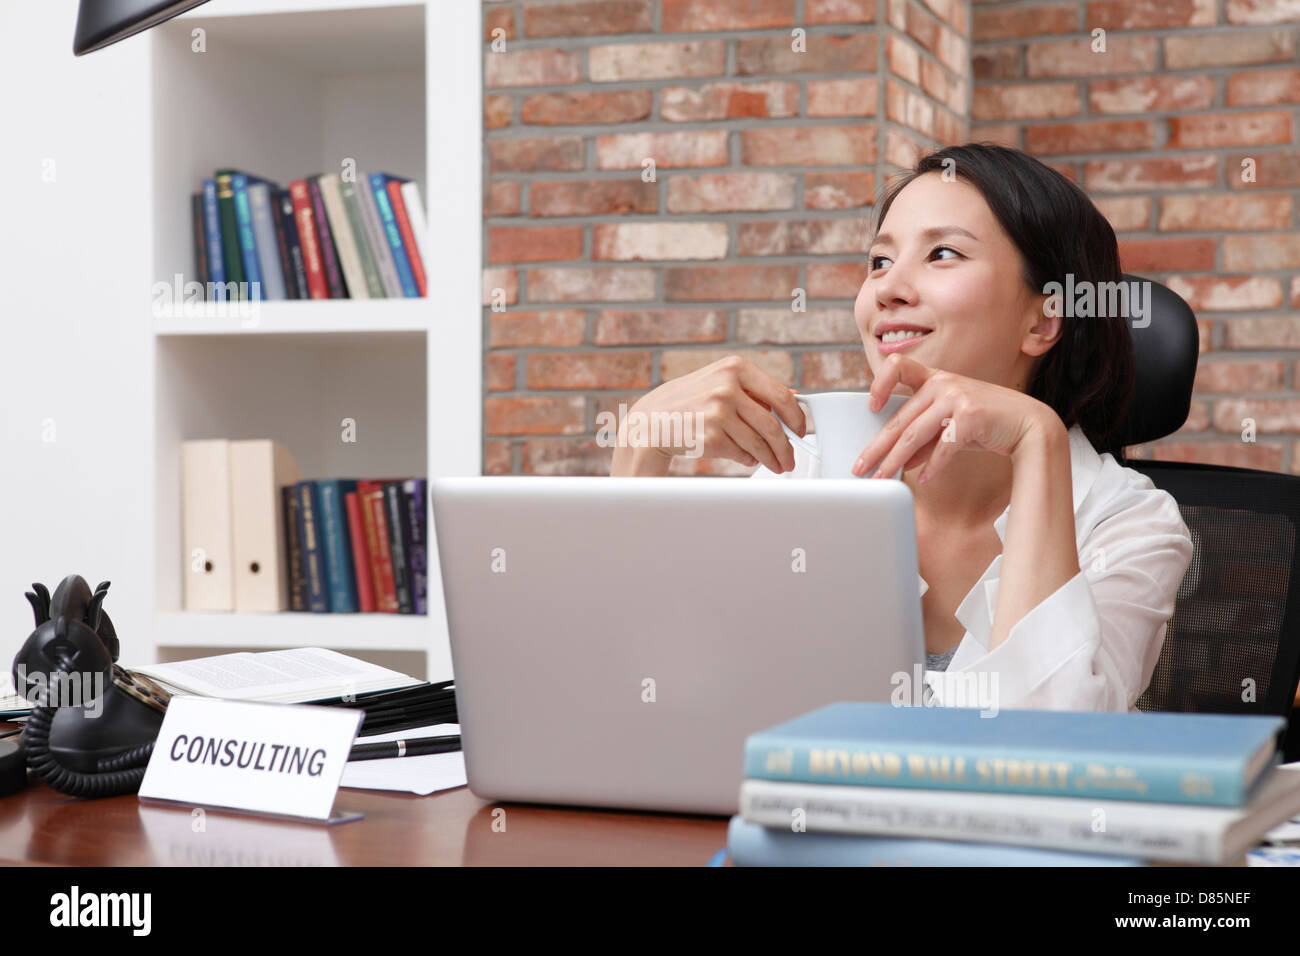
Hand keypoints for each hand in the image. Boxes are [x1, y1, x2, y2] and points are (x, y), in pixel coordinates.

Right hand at [613, 355, 806, 473]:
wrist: (648, 423)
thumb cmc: (684, 404)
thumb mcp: (717, 383)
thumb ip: (751, 390)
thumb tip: (791, 399)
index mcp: (733, 368)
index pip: (780, 394)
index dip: (796, 417)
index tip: (801, 430)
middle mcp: (727, 386)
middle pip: (773, 423)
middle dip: (786, 446)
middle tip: (790, 458)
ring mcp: (718, 411)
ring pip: (760, 442)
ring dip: (771, 459)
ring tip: (776, 465)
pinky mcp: (711, 436)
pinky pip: (743, 454)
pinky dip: (749, 460)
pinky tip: (747, 459)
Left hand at [851, 354, 1055, 481]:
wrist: (1029, 425)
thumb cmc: (988, 423)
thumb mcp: (951, 426)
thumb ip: (926, 438)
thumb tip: (902, 461)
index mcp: (935, 378)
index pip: (898, 367)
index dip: (880, 383)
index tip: (870, 405)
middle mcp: (943, 384)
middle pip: (900, 420)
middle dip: (877, 448)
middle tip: (861, 468)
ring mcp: (957, 398)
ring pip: (914, 435)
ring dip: (895, 462)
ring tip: (882, 478)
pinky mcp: (970, 417)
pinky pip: (942, 447)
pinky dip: (931, 466)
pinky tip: (923, 479)